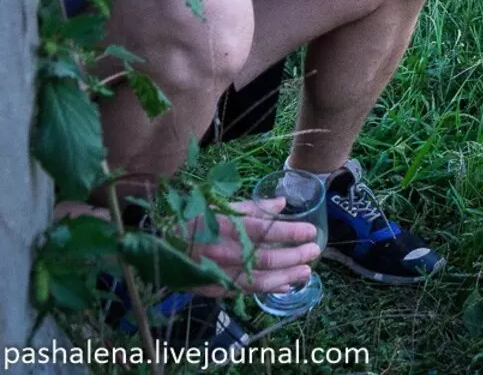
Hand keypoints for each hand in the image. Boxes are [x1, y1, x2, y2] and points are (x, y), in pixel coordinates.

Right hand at [187, 197, 320, 296]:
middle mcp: (222, 252)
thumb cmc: (190, 222)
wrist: (155, 248)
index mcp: (223, 226)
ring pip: (258, 280)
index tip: (312, 230)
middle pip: (265, 257)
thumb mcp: (218, 206)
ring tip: (307, 272)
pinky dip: (268, 290)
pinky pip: (246, 291)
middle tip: (315, 250)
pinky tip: (286, 286)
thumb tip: (283, 203)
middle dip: (294, 256)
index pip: (264, 230)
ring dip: (287, 277)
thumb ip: (252, 207)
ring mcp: (218, 273)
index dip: (291, 232)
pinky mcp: (214, 289)